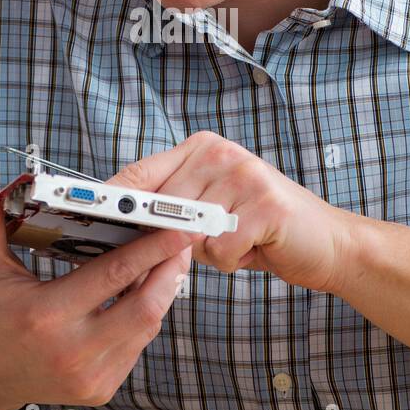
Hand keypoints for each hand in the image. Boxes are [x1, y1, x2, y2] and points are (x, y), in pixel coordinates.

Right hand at [0, 174, 199, 409]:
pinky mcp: (102, 389)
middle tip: (185, 236)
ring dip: (164, 290)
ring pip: (147, 327)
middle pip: (144, 307)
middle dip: (170, 268)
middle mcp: (72, 352)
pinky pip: (138, 345)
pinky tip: (149, 289)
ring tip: (172, 257)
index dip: (151, 248)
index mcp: (45, 317)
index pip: (112, 276)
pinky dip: (147, 314)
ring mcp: (90, 377)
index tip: (179, 225)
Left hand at [107, 130, 355, 293]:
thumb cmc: (260, 230)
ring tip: (237, 241)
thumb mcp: (212, 210)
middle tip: (204, 246)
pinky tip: (253, 248)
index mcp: (200, 148)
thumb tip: (120, 228)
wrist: (327, 243)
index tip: (82, 222)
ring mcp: (243, 173)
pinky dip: (230, 261)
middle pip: (159, 207)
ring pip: (188, 232)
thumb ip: (173, 209)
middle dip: (168, 240)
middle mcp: (219, 152)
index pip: (139, 173)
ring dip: (208, 252)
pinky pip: (218, 247)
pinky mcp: (264, 202)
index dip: (110, 200)